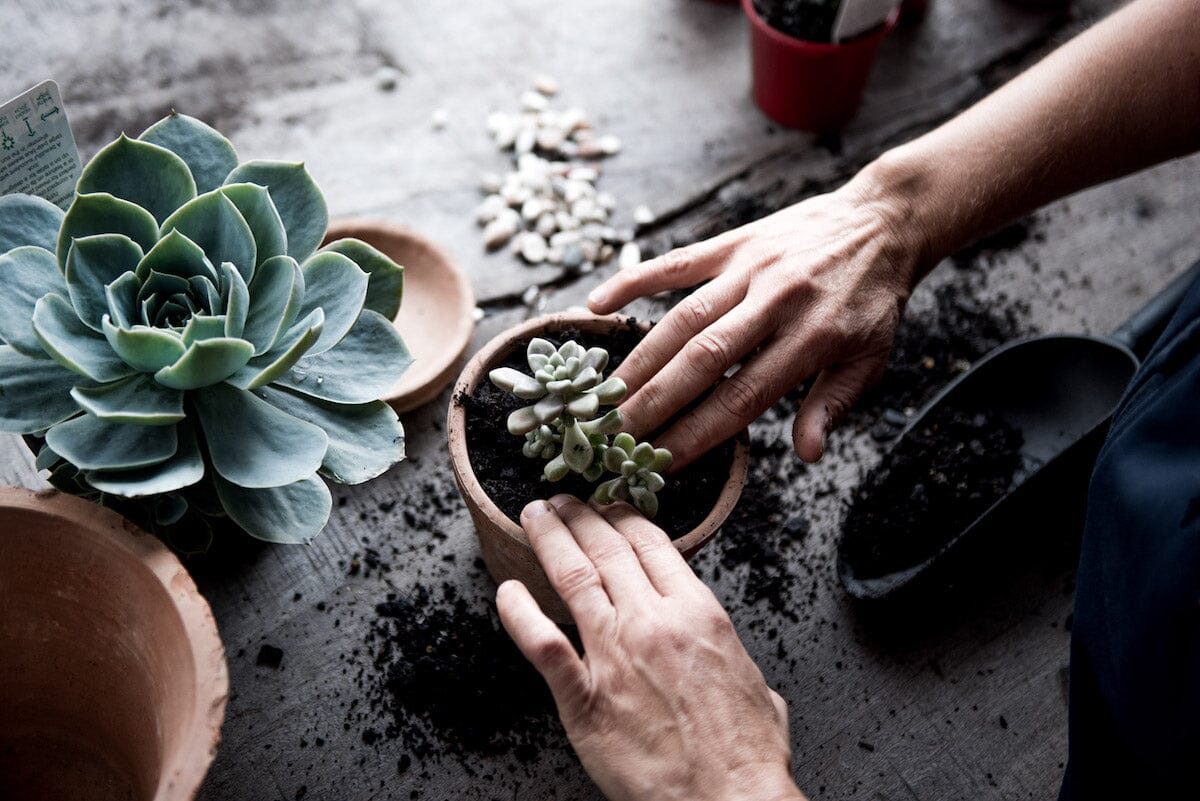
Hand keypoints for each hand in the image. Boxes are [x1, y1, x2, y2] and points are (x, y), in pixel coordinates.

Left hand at [497, 496, 804, 800]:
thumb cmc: (747, 753)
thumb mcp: (757, 683)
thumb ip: (728, 656)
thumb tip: (722, 656)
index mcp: (698, 613)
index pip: (651, 542)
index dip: (623, 514)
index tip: (607, 503)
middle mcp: (652, 623)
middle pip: (607, 549)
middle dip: (580, 516)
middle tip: (561, 497)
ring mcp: (614, 658)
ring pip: (574, 579)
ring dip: (549, 541)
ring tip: (535, 517)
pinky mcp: (584, 700)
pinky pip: (542, 645)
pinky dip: (518, 613)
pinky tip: (505, 591)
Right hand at [587, 176, 922, 466]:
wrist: (885, 219)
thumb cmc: (874, 299)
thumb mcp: (871, 358)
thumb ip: (834, 404)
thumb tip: (807, 454)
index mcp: (812, 338)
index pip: (742, 397)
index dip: (698, 432)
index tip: (662, 460)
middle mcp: (776, 302)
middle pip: (703, 360)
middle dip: (655, 402)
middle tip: (616, 434)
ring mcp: (751, 268)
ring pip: (683, 318)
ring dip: (641, 359)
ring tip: (607, 394)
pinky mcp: (735, 241)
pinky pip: (676, 263)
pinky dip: (634, 281)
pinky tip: (598, 305)